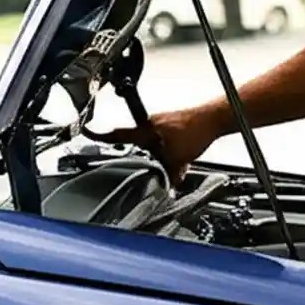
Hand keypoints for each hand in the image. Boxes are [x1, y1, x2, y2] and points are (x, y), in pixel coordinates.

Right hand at [93, 107, 220, 184]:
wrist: (217, 118)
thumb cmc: (197, 129)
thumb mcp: (178, 159)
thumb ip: (169, 174)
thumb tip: (167, 185)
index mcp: (146, 129)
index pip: (117, 134)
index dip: (100, 135)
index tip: (87, 132)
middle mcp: (153, 123)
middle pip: (136, 139)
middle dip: (139, 153)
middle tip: (139, 163)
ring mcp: (164, 122)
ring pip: (154, 141)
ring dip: (159, 153)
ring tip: (169, 162)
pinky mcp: (176, 124)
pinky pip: (167, 140)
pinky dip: (172, 150)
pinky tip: (181, 158)